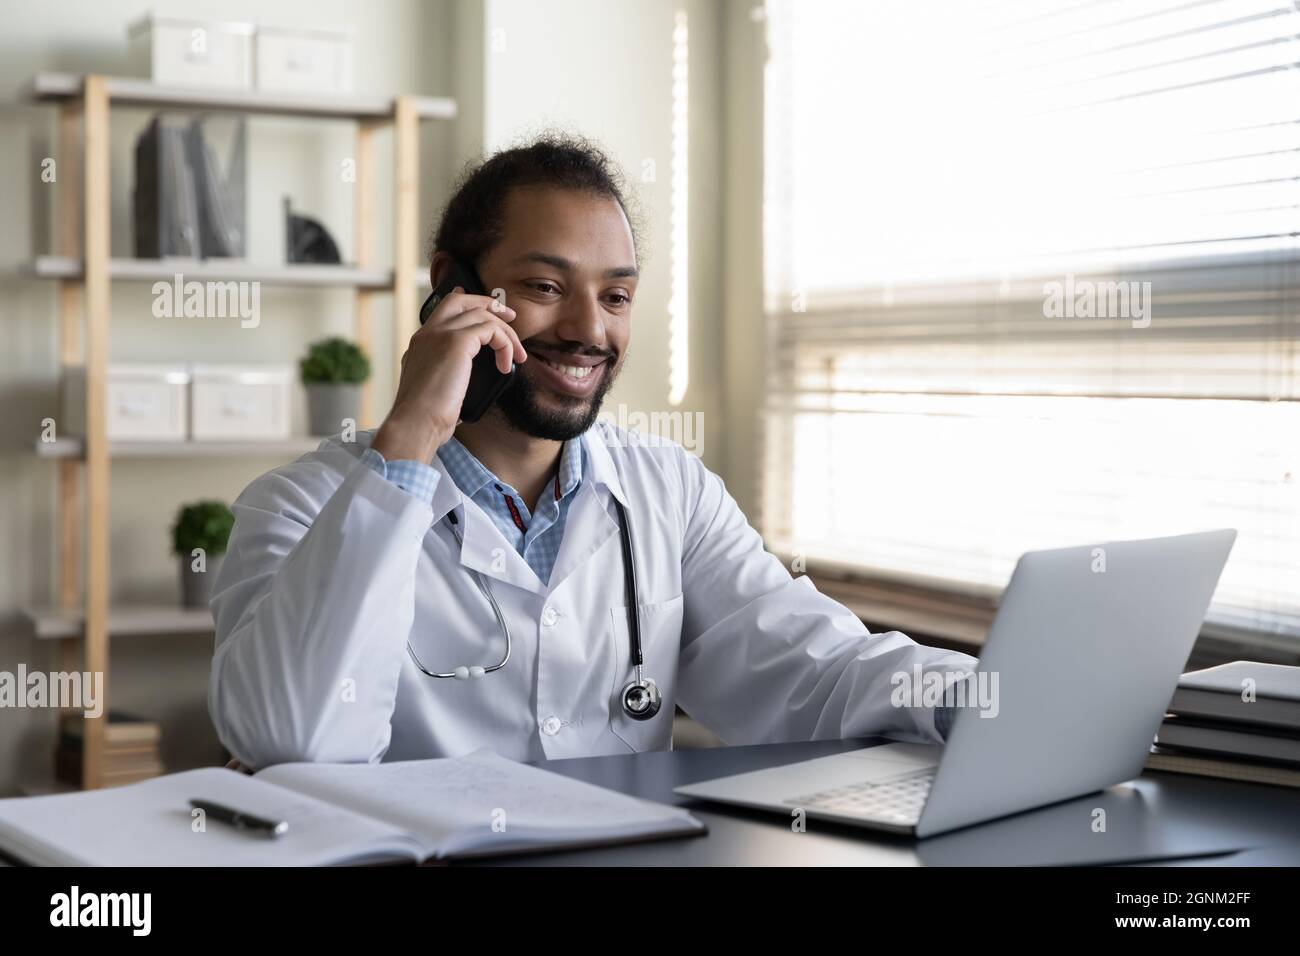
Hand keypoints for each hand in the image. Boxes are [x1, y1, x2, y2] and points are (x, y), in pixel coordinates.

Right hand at [374, 288, 525, 461]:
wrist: (416, 424)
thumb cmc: (425, 418)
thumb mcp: (433, 389)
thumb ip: (445, 374)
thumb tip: (463, 378)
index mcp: (420, 344)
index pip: (444, 310)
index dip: (467, 302)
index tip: (488, 309)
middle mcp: (427, 334)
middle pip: (460, 300)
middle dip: (488, 303)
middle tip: (510, 316)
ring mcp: (440, 334)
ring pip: (482, 314)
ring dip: (506, 333)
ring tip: (517, 355)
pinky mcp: (456, 341)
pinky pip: (492, 330)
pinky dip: (505, 345)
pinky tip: (506, 366)